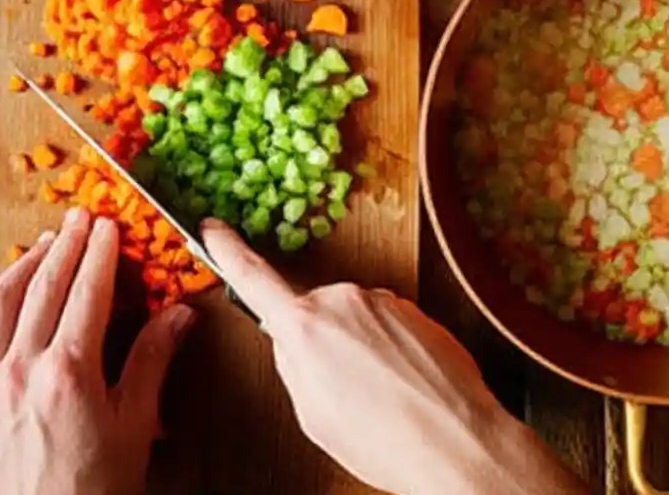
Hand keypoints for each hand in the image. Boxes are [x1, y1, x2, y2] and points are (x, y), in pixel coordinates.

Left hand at [0, 207, 196, 494]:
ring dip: (25, 267)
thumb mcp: (136, 423)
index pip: (87, 292)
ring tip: (45, 244)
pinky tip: (5, 294)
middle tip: (81, 218)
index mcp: (68, 372)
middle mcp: (21, 369)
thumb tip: (179, 315)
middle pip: (44, 288)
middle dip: (65, 246)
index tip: (109, 227)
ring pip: (0, 304)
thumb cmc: (96, 488)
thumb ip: (152, 360)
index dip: (100, 254)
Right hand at [202, 219, 586, 494]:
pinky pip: (388, 327)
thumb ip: (294, 368)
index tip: (213, 228)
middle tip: (342, 391)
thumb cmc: (387, 439)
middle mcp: (345, 300)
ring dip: (361, 352)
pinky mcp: (417, 309)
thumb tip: (292, 345)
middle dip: (319, 345)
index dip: (228, 250)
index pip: (253, 278)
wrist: (456, 440)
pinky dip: (391, 354)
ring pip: (354, 322)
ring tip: (382, 397)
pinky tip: (403, 388)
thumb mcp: (314, 416)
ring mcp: (386, 301)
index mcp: (305, 326)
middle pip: (313, 314)